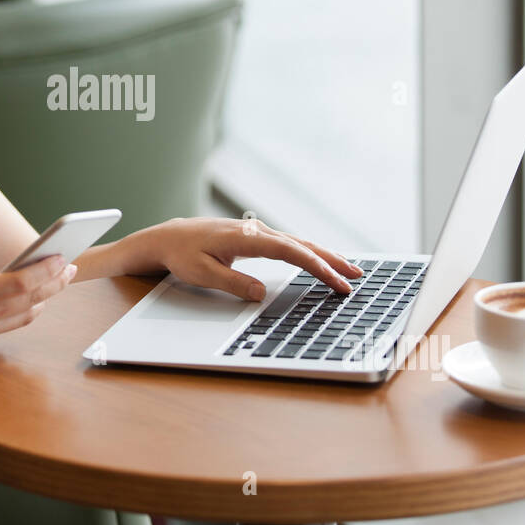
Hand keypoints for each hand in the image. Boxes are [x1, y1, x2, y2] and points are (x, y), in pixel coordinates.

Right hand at [0, 255, 76, 369]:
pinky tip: (35, 299)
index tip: (62, 257)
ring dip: (46, 297)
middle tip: (71, 266)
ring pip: (26, 315)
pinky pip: (12, 324)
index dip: (45, 271)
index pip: (20, 284)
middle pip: (31, 300)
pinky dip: (28, 310)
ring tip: (59, 280)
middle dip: (55, 282)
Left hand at [134, 217, 361, 300]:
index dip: (317, 267)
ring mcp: (257, 232)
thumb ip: (233, 282)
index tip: (336, 282)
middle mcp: (256, 231)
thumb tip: (261, 293)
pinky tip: (319, 260)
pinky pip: (289, 244)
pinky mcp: (255, 237)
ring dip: (324, 256)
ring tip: (347, 269)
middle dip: (331, 260)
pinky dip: (309, 252)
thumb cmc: (182, 254)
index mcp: (247, 238)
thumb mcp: (202, 274)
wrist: (168, 237)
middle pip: (303, 244)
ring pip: (298, 242)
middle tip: (356, 276)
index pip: (292, 252)